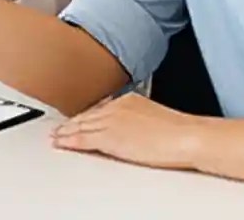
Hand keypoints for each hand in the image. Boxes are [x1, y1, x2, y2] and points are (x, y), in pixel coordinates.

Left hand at [50, 93, 209, 169]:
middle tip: (58, 129)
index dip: (85, 116)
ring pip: (81, 127)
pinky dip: (70, 142)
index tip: (76, 120)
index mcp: (128, 100)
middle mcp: (115, 107)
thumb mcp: (154, 117)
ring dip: (66, 132)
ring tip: (56, 137)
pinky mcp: (109, 137)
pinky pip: (83, 139)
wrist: (187, 136)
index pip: (100, 108)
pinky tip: (62, 144)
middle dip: (72, 123)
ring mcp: (110, 122)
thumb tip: (134, 129)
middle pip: (87, 116)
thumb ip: (138, 119)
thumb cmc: (180, 131)